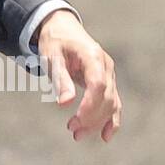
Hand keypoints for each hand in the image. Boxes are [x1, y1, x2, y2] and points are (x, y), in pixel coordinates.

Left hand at [37, 9, 121, 142]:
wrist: (61, 28)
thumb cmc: (54, 42)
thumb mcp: (51, 57)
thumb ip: (60, 79)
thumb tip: (65, 104)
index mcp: (92, 56)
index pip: (98, 84)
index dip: (90, 105)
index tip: (77, 120)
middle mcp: (106, 66)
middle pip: (106, 97)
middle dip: (91, 117)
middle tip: (72, 130)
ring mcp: (109, 74)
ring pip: (110, 103)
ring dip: (97, 122)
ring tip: (77, 134)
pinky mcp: (107, 82)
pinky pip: (113, 102)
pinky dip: (111, 119)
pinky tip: (106, 136)